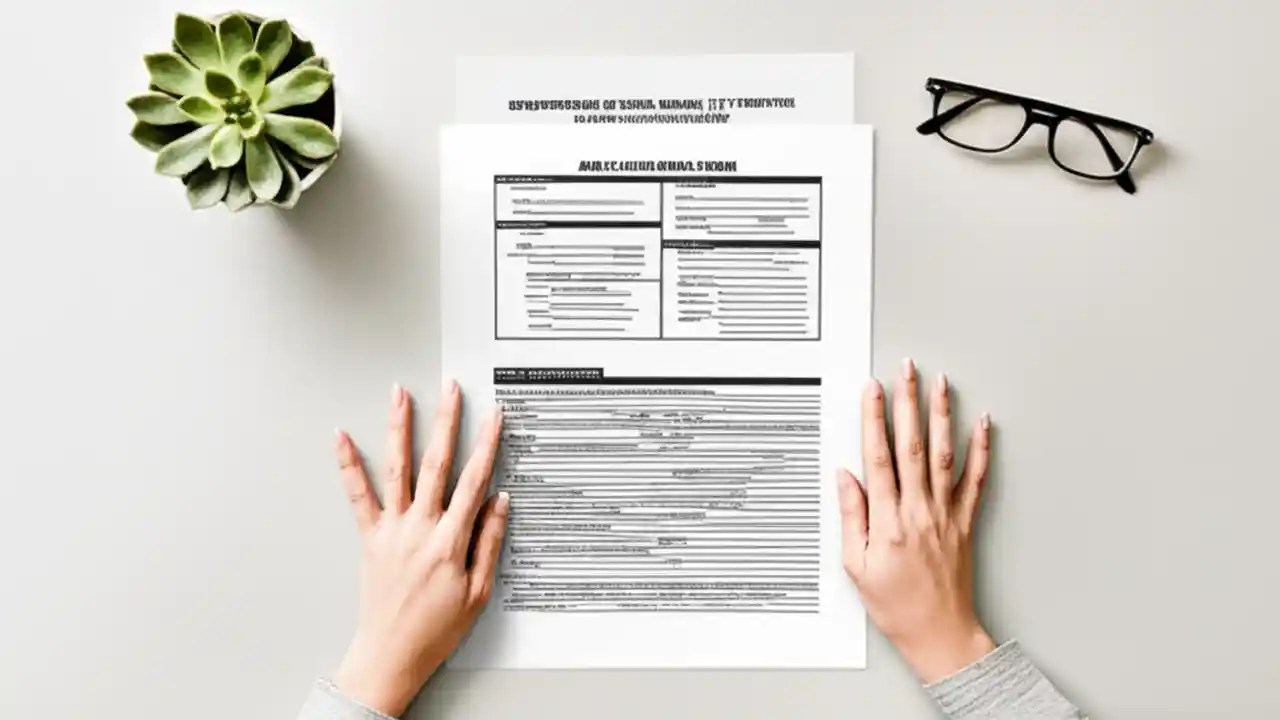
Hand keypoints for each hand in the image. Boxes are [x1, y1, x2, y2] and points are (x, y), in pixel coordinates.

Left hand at [330, 381, 506, 716]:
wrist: (390, 654)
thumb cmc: (436, 630)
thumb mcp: (478, 592)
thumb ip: (488, 542)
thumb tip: (499, 502)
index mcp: (450, 542)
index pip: (474, 481)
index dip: (487, 445)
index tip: (495, 418)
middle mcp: (418, 528)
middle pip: (437, 463)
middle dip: (446, 421)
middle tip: (452, 390)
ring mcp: (391, 530)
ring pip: (397, 469)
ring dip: (399, 428)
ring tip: (400, 396)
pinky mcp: (369, 537)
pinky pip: (357, 496)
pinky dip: (348, 464)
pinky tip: (342, 438)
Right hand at [837, 359, 995, 683]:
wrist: (941, 634)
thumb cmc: (896, 607)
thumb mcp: (857, 567)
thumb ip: (852, 518)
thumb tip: (846, 478)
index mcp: (888, 521)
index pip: (878, 458)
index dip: (874, 419)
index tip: (871, 390)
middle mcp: (919, 511)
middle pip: (912, 446)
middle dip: (907, 403)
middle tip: (906, 371)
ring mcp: (946, 514)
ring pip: (944, 455)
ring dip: (942, 415)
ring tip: (940, 384)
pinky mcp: (965, 522)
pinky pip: (975, 480)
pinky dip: (981, 450)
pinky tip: (983, 424)